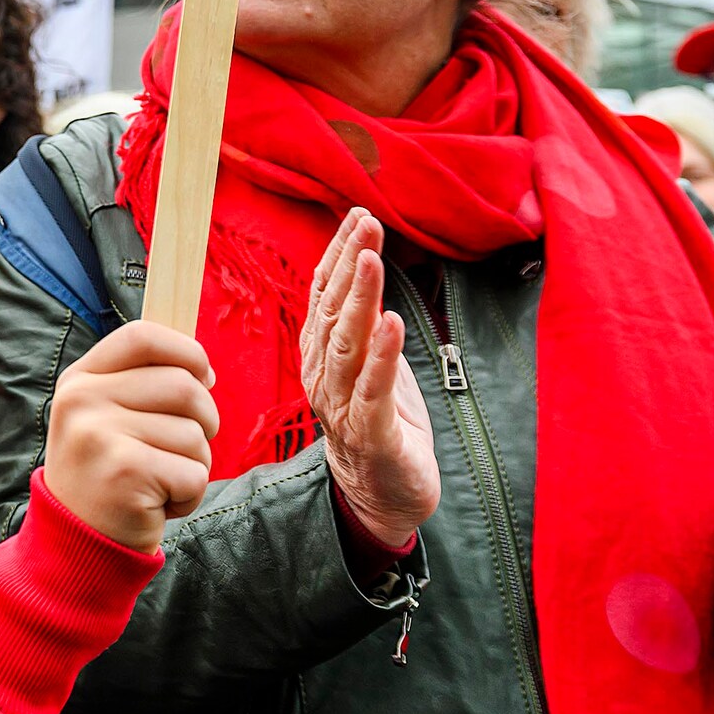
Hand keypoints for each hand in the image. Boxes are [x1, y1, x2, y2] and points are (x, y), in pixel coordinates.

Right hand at [45, 322, 218, 551]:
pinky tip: (158, 505)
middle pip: (183, 385)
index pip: (142, 336)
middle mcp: (82, 401)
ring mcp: (100, 435)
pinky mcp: (126, 473)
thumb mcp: (105, 418)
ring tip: (160, 482)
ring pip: (194, 434)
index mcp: (79, 380)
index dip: (186, 351)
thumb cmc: (106, 475)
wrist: (75, 542)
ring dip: (194, 465)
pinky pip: (195, 474)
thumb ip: (141, 385)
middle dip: (204, 421)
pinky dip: (190, 496)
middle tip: (183, 449)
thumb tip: (204, 369)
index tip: (205, 376)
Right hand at [300, 210, 440, 548]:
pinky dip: (383, 357)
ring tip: (372, 261)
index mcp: (321, 356)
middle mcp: (323, 376)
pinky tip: (392, 323)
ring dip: (360, 300)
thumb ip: (363, 321)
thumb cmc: (380, 425)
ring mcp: (343, 406)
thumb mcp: (372, 363)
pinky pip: (374, 391)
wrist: (381, 497)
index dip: (338, 254)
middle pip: (332, 312)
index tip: (357, 216)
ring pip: (347, 345)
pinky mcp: (372, 436)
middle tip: (366, 224)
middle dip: (349, 264)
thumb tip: (364, 263)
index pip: (324, 296)